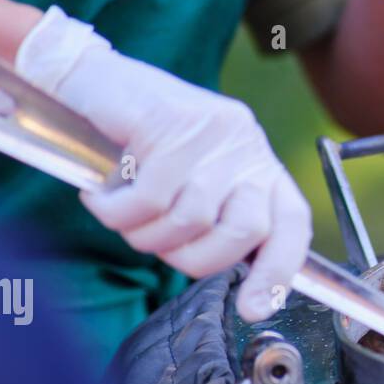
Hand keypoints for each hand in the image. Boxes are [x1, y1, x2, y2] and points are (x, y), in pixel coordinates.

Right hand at [8, 7, 310, 321]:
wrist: (91, 77)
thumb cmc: (139, 139)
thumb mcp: (189, 181)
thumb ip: (213, 219)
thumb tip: (242, 286)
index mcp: (257, 163)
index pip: (292, 222)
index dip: (278, 271)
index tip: (253, 307)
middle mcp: (246, 146)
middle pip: (245, 230)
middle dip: (192, 256)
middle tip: (154, 239)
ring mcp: (212, 132)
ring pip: (190, 219)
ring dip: (142, 232)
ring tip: (121, 209)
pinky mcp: (172, 121)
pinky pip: (148, 198)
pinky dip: (114, 210)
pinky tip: (101, 194)